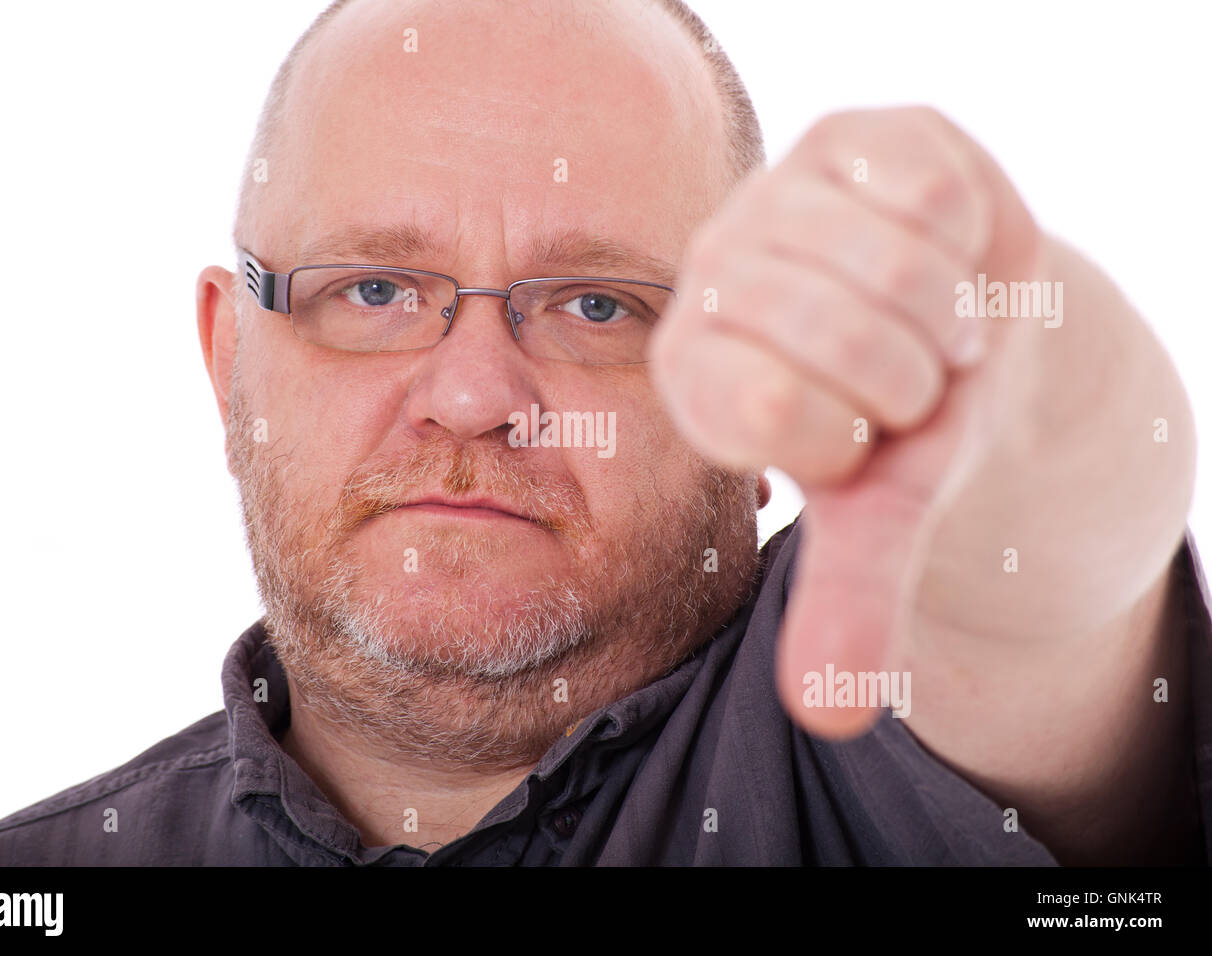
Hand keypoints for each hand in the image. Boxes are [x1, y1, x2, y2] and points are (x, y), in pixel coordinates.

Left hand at [648, 106, 1043, 738]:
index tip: (856, 437)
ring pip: (898, 266)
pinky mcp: (851, 140)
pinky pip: (933, 193)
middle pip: (844, 335)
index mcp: (695, 374)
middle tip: (907, 377)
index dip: (852, 438)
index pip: (772, 412)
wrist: (965, 335)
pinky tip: (941, 251)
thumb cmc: (902, 432)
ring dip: (952, 314)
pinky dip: (972, 241)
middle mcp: (714, 277)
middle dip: (914, 378)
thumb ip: (849, 605)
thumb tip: (829, 716)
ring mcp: (776, 196)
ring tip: (930, 321)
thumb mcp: (877, 521)